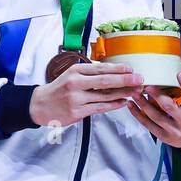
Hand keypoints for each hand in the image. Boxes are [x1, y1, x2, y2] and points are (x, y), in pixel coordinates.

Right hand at [28, 63, 142, 127]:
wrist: (41, 105)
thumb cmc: (60, 88)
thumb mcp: (71, 74)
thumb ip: (90, 73)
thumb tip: (114, 71)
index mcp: (75, 70)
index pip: (100, 68)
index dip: (118, 68)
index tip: (131, 68)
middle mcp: (76, 83)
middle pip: (105, 81)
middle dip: (125, 80)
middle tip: (140, 79)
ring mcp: (76, 99)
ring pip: (105, 96)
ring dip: (123, 93)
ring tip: (135, 91)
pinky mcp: (78, 112)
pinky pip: (100, 108)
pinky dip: (114, 105)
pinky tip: (123, 102)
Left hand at [126, 71, 180, 148]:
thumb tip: (177, 74)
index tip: (179, 74)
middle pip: (170, 107)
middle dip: (157, 95)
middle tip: (148, 85)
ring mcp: (175, 131)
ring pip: (156, 116)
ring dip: (143, 103)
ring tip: (135, 92)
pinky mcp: (164, 137)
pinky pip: (148, 125)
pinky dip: (138, 114)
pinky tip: (132, 105)